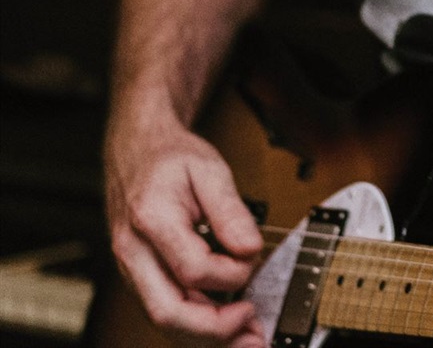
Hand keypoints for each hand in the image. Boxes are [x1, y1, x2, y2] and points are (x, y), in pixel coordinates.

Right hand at [105, 114, 265, 345]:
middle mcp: (134, 253)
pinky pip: (165, 308)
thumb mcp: (209, 168)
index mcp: (151, 220)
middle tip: (253, 328)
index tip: (253, 259)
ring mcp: (132, 269)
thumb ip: (230, 210)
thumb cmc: (172, 157)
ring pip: (164, 319)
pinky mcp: (140, 276)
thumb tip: (250, 250)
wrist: (137, 151)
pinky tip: (224, 325)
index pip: (192, 268)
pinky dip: (195, 323)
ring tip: (246, 339)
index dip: (230, 273)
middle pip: (167, 312)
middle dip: (214, 330)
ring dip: (206, 337)